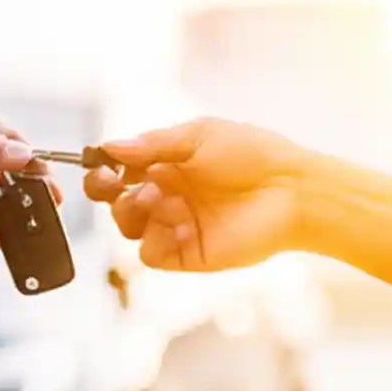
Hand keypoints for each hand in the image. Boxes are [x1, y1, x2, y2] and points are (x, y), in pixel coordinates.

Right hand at [84, 118, 309, 270]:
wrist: (291, 192)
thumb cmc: (254, 155)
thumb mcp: (200, 136)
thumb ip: (153, 143)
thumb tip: (110, 146)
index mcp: (170, 164)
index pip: (122, 170)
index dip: (104, 169)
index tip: (99, 165)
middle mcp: (170, 196)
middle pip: (118, 202)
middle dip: (110, 192)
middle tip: (119, 185)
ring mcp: (178, 227)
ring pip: (129, 228)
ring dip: (134, 213)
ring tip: (162, 200)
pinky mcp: (188, 254)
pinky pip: (151, 254)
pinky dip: (154, 240)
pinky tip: (177, 225)